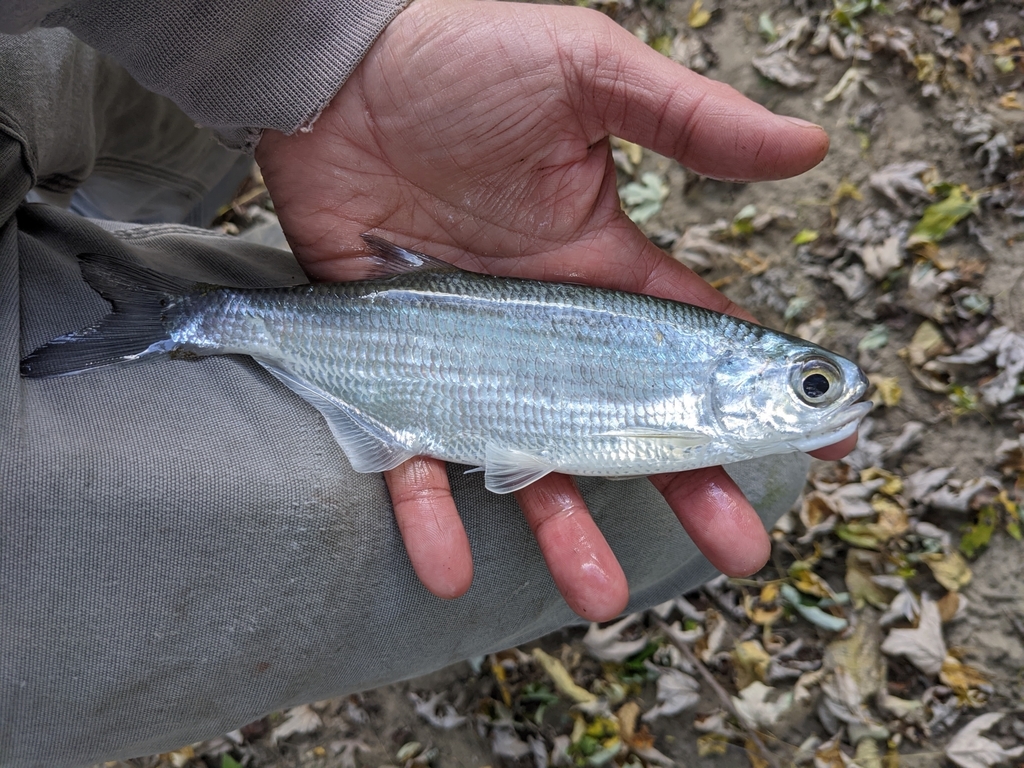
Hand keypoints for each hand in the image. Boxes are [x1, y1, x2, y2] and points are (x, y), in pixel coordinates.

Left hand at [256, 0, 844, 620]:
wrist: (336, 71)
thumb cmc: (462, 57)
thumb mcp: (588, 75)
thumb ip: (687, 120)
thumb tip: (809, 146)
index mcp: (600, 270)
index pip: (694, 348)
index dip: (753, 394)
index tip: (823, 443)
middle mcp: (545, 330)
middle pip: (625, 426)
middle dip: (684, 487)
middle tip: (739, 548)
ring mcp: (471, 358)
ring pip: (526, 462)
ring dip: (562, 531)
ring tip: (596, 596)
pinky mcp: (391, 368)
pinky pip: (411, 455)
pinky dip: (427, 515)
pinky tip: (451, 571)